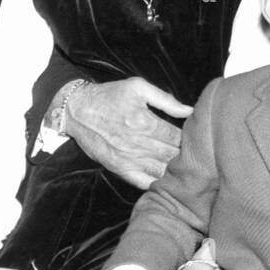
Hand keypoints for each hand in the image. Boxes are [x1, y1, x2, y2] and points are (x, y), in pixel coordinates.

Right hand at [62, 78, 189, 188]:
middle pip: (172, 155)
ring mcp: (127, 159)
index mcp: (145, 123)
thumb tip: (190, 111)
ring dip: (173, 169)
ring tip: (182, 164)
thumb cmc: (109, 96)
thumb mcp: (138, 88)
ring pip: (161, 170)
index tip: (193, 137)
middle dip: (184, 154)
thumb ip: (166, 100)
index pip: (177, 137)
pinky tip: (165, 177)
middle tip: (192, 152)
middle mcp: (136, 144)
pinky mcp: (118, 169)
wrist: (76, 110)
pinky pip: (143, 182)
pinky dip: (156, 182)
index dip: (188, 138)